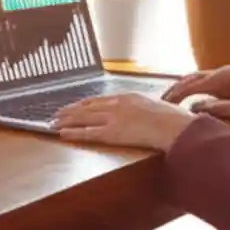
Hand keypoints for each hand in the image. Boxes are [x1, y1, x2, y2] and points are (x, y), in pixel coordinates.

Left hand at [53, 93, 197, 149]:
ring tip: (54, 122)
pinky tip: (62, 133)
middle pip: (88, 106)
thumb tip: (147, 115)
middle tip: (57, 112)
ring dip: (67, 120)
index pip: (101, 99)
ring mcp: (114, 118)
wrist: (175, 126)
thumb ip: (146, 109)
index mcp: (128, 96)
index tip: (76, 105)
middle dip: (71, 110)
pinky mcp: (113, 132)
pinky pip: (88, 132)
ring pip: (84, 117)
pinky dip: (74, 132)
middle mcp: (118, 104)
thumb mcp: (158, 107)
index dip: (86, 103)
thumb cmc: (173, 119)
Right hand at [161, 65, 229, 119]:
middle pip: (193, 78)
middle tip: (160, 101)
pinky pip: (208, 85)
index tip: (163, 104)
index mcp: (225, 75)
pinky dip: (195, 90)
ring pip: (199, 80)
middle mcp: (224, 72)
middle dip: (176, 88)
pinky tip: (191, 99)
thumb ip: (219, 108)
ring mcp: (228, 77)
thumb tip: (194, 110)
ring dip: (184, 88)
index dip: (177, 94)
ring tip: (170, 100)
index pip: (193, 84)